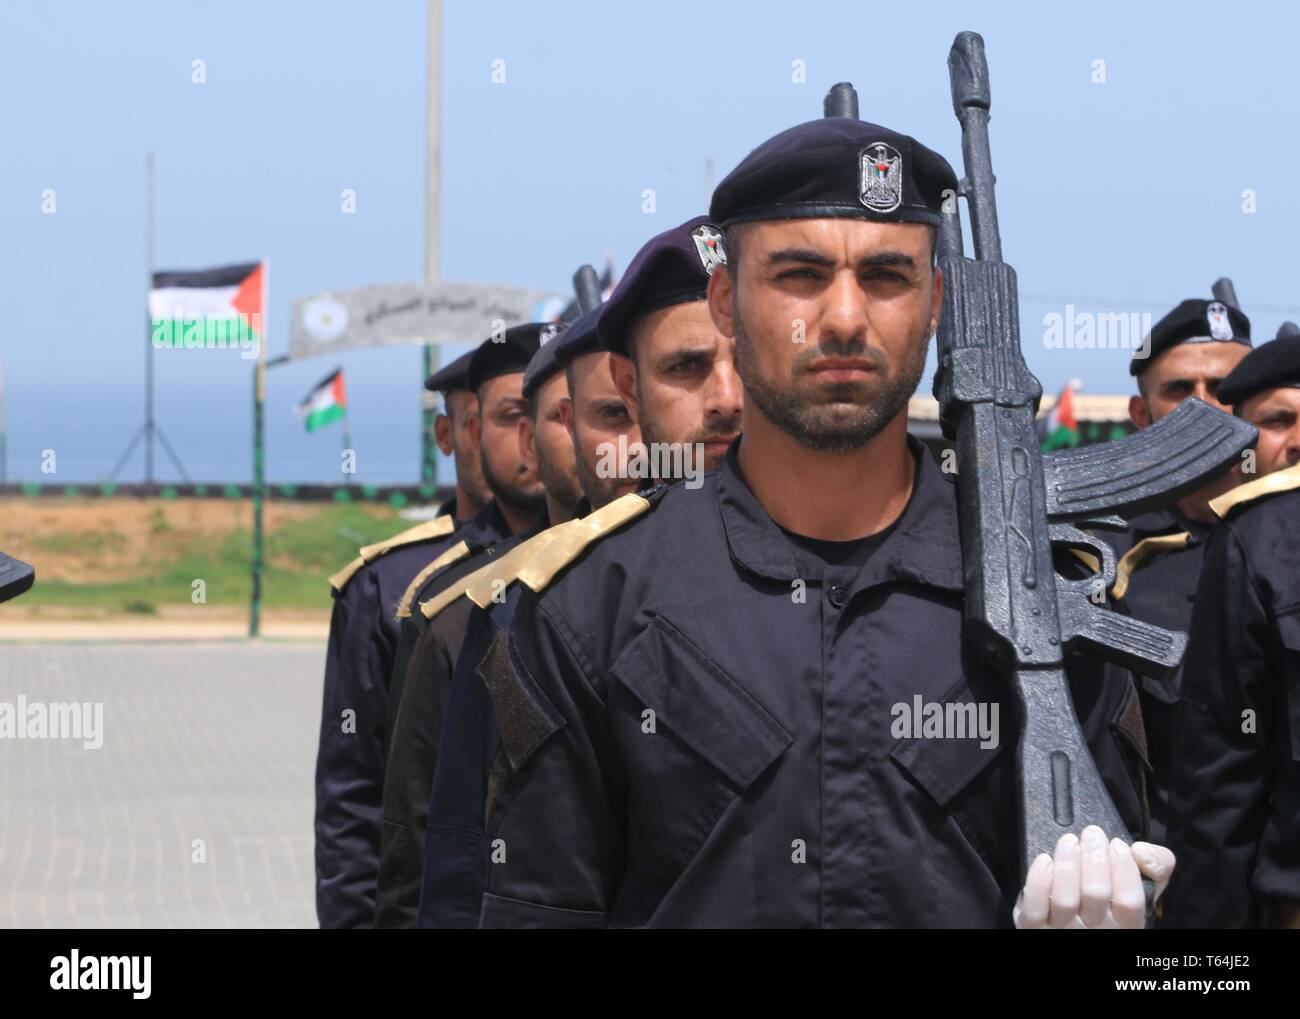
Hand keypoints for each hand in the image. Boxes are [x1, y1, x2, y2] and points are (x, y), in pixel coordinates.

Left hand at [1013, 825, 1174, 928]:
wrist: (1073, 924)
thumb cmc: (1111, 899)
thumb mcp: (1141, 885)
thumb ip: (1156, 866)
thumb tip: (1141, 851)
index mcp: (1126, 925)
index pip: (1130, 901)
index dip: (1125, 870)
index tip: (1117, 844)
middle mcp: (1097, 931)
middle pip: (1096, 894)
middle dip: (1094, 858)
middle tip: (1092, 834)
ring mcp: (1064, 931)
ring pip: (1065, 899)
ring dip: (1067, 864)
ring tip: (1070, 841)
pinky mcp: (1035, 927)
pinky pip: (1035, 908)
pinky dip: (1039, 882)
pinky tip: (1045, 861)